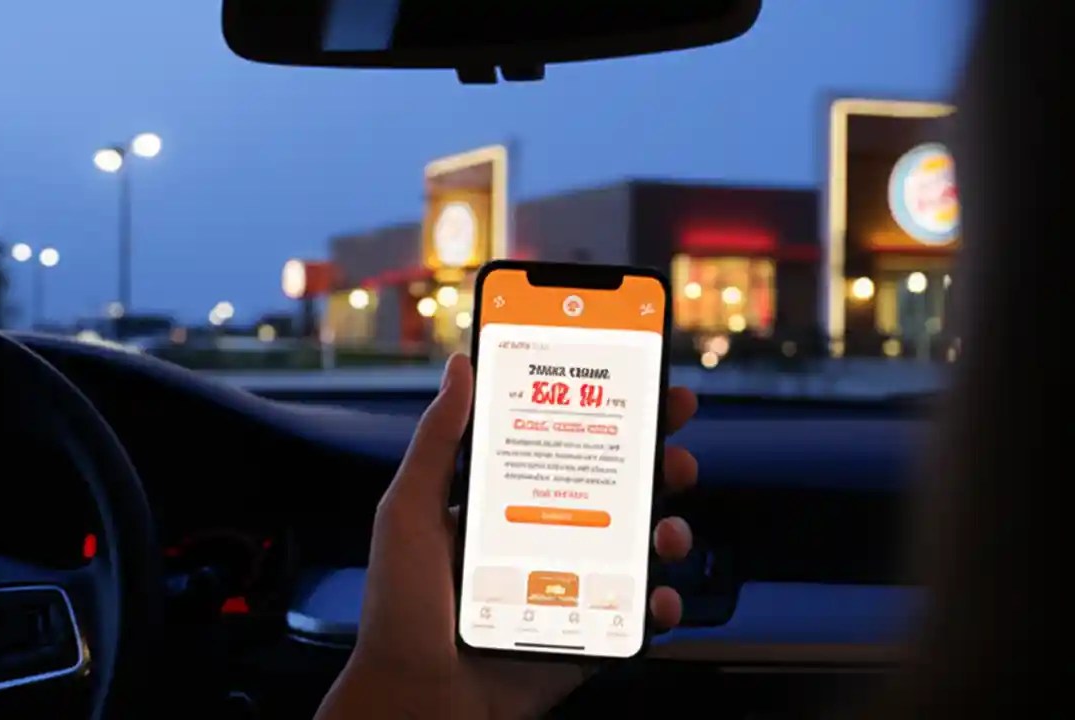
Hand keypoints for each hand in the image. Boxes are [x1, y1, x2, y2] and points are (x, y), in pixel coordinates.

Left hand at [317, 354, 698, 719]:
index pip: (567, 443)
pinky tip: (658, 597)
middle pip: (618, 486)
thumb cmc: (400, 606)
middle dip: (659, 462)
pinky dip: (661, 603)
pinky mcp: (587, 629)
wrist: (415, 696)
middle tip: (674, 451)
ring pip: (640, 544)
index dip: (610, 412)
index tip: (645, 384)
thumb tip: (459, 366)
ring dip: (670, 528)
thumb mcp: (408, 511)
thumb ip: (437, 440)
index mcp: (507, 499)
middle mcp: (546, 533)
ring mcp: (571, 582)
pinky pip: (638, 612)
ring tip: (667, 530)